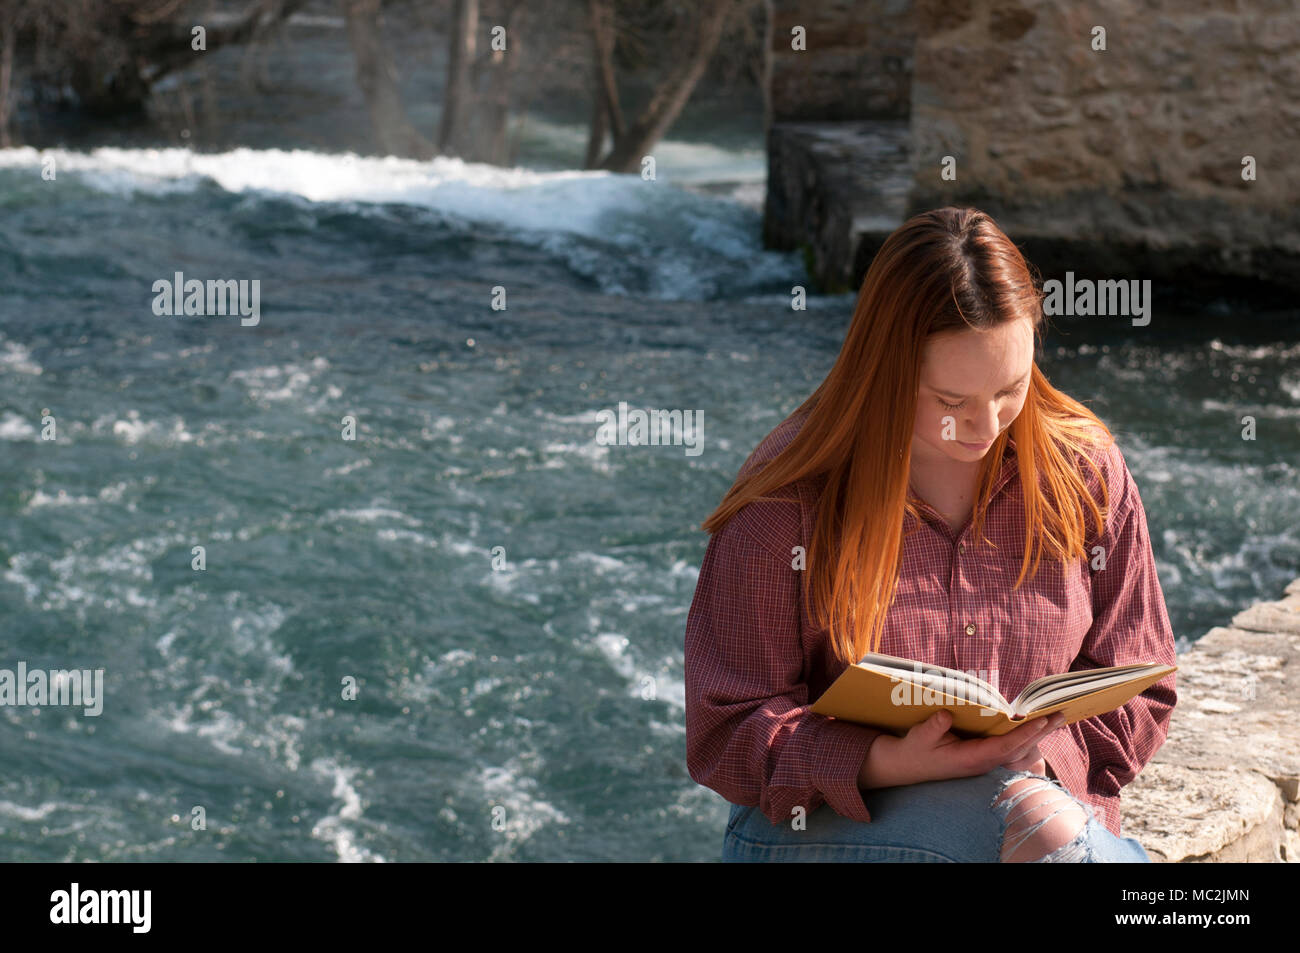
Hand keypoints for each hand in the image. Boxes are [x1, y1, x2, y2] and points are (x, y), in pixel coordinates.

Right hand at [859, 710, 1066, 789]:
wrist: (907, 766)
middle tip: (1061, 715)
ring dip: (1036, 734)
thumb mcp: (919, 737)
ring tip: (1056, 718)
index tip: (1040, 722)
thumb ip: (932, 727)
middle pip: (1018, 748)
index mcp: (971, 759)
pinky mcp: (981, 757)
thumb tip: (946, 714)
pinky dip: (1024, 736)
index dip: (1023, 735)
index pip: (1004, 747)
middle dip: (1040, 733)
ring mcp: (983, 761)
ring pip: (1017, 749)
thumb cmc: (914, 750)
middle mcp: (982, 763)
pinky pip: (1009, 747)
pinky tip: (1035, 727)